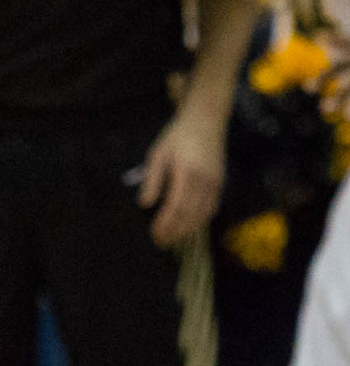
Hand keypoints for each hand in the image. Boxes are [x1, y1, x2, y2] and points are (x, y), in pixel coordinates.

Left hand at [139, 111, 224, 247]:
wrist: (206, 122)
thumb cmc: (177, 136)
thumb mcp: (158, 154)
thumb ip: (152, 180)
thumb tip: (144, 204)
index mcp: (187, 173)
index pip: (176, 206)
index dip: (166, 223)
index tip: (155, 234)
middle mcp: (204, 181)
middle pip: (190, 214)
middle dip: (175, 231)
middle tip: (161, 243)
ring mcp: (215, 183)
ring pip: (203, 214)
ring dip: (188, 229)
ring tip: (173, 239)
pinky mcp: (220, 183)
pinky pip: (212, 207)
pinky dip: (201, 220)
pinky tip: (191, 226)